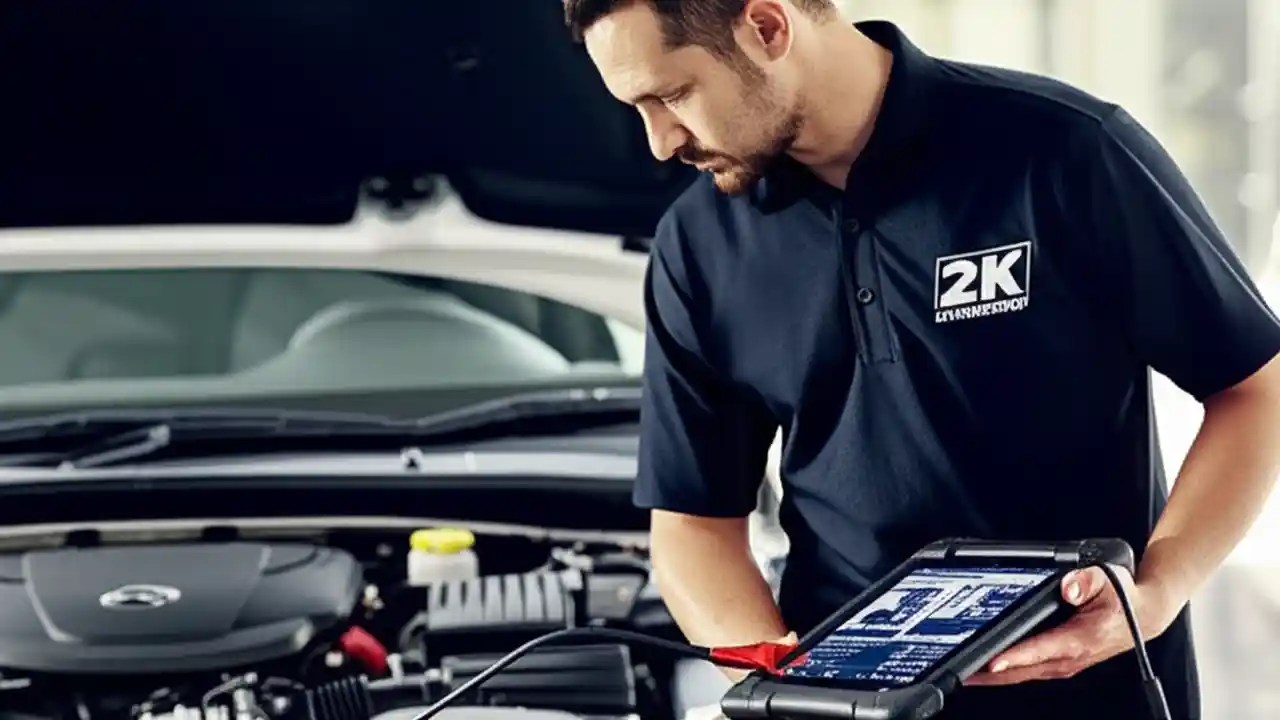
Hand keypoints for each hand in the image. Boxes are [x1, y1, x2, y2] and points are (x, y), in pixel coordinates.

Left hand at [965, 565, 1175, 685]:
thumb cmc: (1124, 597)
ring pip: (1024, 674)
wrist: (1144, 615)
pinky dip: (1008, 671)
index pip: (1042, 649)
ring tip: (966, 675)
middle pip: (1025, 670)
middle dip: (992, 674)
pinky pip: (1029, 669)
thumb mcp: (1108, 579)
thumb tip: (1069, 586)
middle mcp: (1071, 657)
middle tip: (962, 673)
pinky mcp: (1060, 662)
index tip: (993, 661)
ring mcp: (1065, 662)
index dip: (1017, 657)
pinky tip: (988, 668)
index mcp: (1082, 639)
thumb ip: (1086, 581)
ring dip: (996, 677)